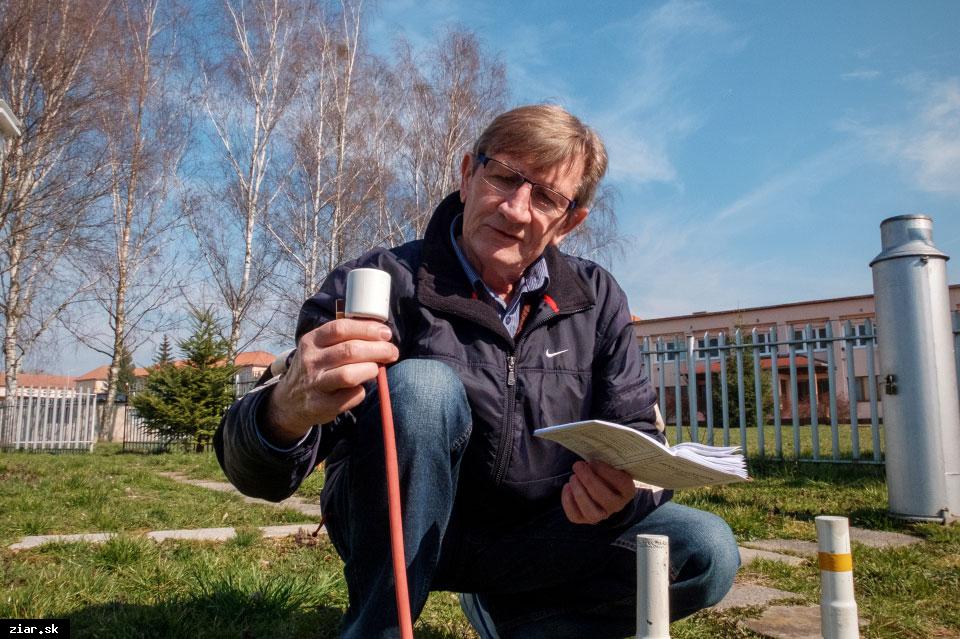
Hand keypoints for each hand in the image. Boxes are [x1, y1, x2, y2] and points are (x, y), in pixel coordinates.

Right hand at [264, 318, 398, 444]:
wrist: (290, 401)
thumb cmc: (315, 368)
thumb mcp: (318, 348)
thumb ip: (342, 338)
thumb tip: (380, 333)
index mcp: (311, 341)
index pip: (341, 328)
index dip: (367, 329)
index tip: (386, 333)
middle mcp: (311, 361)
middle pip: (350, 350)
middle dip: (378, 349)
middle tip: (392, 352)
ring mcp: (315, 384)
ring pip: (350, 374)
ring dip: (371, 369)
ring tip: (377, 369)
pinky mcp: (322, 405)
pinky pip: (352, 396)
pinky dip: (362, 391)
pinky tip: (361, 387)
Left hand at [561, 460, 635, 524]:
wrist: (602, 488)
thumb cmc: (605, 472)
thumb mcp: (611, 465)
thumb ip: (606, 461)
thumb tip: (590, 459)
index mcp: (627, 491)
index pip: (622, 484)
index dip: (606, 472)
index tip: (593, 462)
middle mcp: (617, 506)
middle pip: (605, 498)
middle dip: (588, 480)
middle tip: (578, 466)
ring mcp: (601, 515)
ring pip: (591, 512)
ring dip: (579, 493)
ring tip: (573, 477)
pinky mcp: (585, 519)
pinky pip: (575, 516)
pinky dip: (568, 502)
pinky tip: (567, 487)